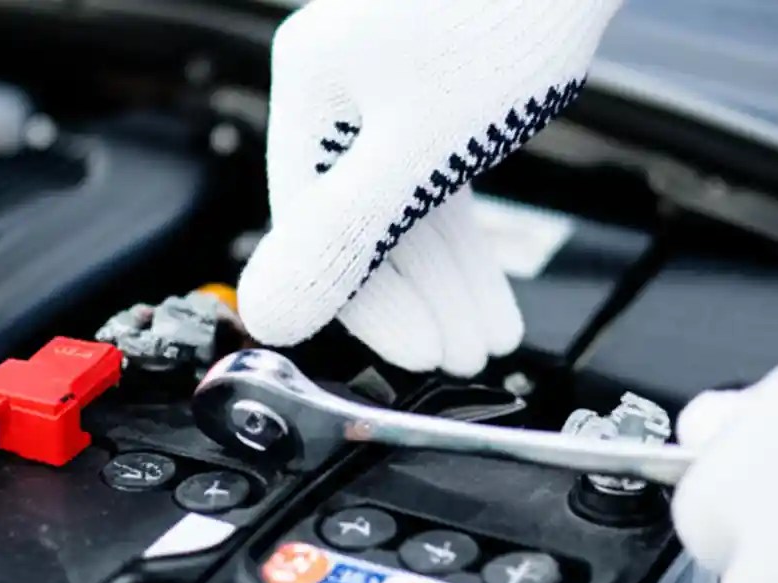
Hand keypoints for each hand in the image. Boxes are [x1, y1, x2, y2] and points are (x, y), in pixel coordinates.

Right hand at [237, 0, 623, 375]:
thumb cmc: (507, 14)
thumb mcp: (418, 146)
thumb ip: (344, 236)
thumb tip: (269, 312)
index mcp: (312, 91)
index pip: (317, 229)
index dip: (365, 304)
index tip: (414, 352)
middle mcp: (342, 89)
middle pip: (364, 223)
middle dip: (420, 299)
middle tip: (461, 353)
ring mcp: (390, 86)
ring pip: (408, 206)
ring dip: (450, 279)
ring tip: (488, 335)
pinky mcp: (438, 86)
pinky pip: (437, 177)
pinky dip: (465, 235)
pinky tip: (488, 282)